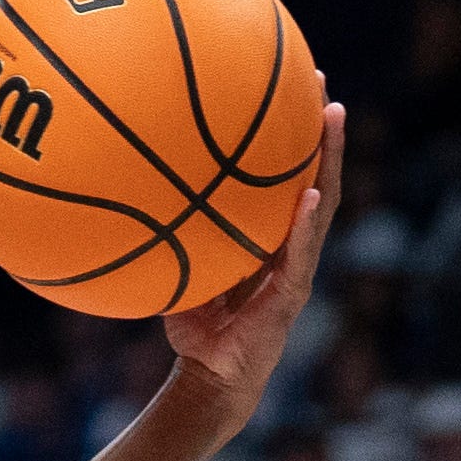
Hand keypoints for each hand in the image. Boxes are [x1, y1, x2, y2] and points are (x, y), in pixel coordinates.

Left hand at [161, 102, 346, 433]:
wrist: (209, 382)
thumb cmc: (193, 331)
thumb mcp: (176, 275)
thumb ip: (170, 241)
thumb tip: (129, 199)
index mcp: (268, 238)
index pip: (286, 177)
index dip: (292, 135)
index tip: (292, 84)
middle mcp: (289, 246)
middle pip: (313, 175)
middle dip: (320, 128)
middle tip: (321, 79)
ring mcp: (296, 268)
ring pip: (321, 204)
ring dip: (329, 159)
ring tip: (332, 115)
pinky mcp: (291, 295)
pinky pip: (300, 253)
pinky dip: (305, 223)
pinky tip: (312, 192)